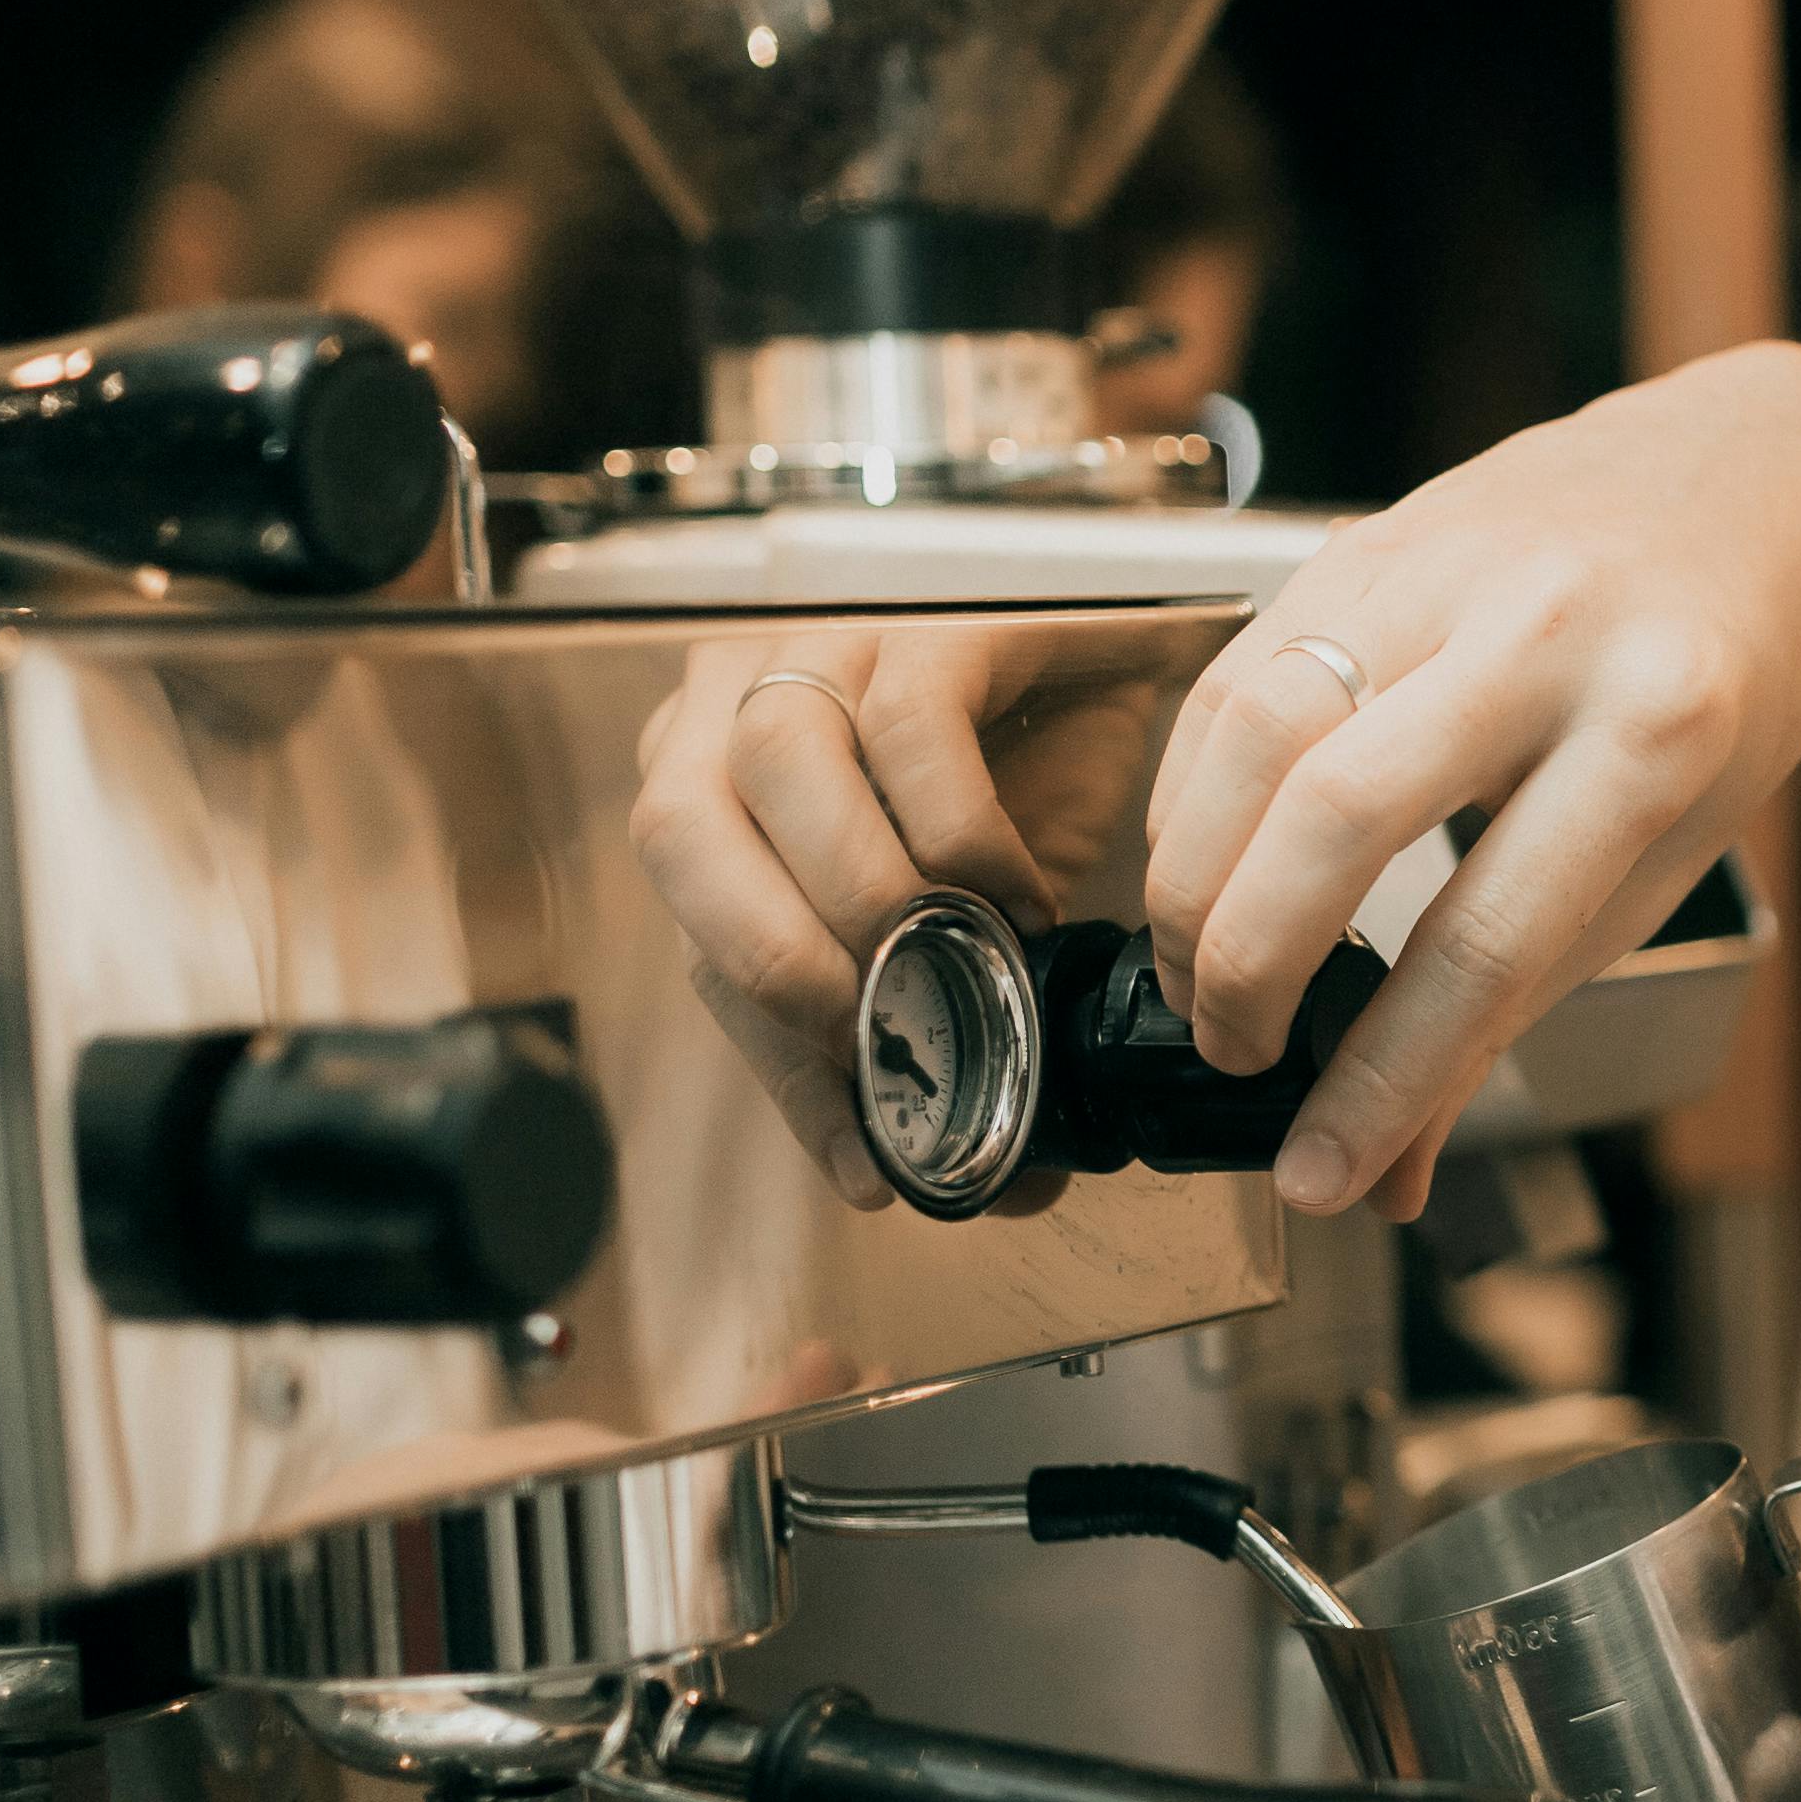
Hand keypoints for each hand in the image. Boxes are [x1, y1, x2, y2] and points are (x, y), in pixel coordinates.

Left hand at [631, 620, 1070, 1204]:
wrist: (1125, 672)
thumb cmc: (1025, 781)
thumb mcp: (963, 922)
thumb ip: (935, 1025)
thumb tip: (968, 1180)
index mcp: (716, 789)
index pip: (697, 935)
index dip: (776, 1058)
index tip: (870, 1157)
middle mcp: (741, 705)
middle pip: (676, 823)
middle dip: (768, 954)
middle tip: (874, 1031)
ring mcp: (831, 644)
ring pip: (777, 758)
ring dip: (859, 890)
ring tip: (948, 957)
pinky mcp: (929, 621)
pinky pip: (912, 724)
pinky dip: (962, 831)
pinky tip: (1021, 894)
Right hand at [1141, 322, 1800, 1215]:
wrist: (1747, 492)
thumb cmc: (1715, 695)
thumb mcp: (1664, 855)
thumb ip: (1517, 1006)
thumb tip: (1384, 1167)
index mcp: (1658, 731)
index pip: (1488, 941)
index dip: (1384, 1077)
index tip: (1320, 1170)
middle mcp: (1548, 631)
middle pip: (1340, 819)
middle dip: (1252, 970)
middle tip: (1233, 1053)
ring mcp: (1447, 566)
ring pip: (1258, 733)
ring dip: (1193, 883)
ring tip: (1199, 976)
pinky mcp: (1365, 538)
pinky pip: (1237, 673)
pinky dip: (1192, 791)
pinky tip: (1201, 866)